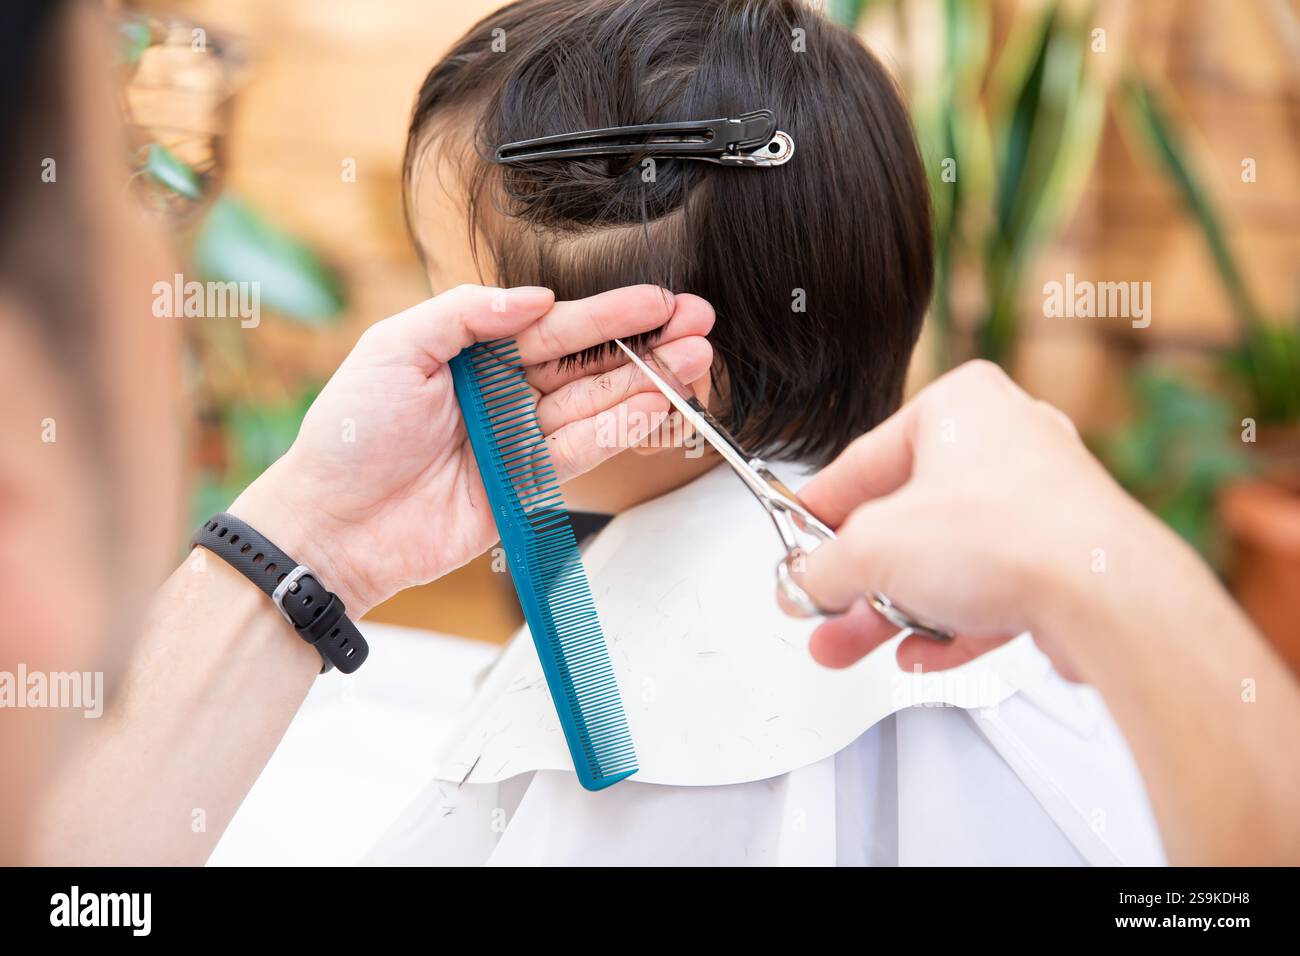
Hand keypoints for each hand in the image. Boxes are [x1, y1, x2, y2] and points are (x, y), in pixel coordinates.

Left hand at [234, 284, 713, 613]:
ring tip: (696, 361)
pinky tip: (656, 408)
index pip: (556, 326)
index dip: (610, 313)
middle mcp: (504, 395)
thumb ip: (465, 313)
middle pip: (589, 364)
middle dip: (646, 344)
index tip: (658, 300)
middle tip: (698, 325)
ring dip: (648, 385)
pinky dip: (621, 432)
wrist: (333, 524)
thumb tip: (533, 298)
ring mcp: (519, 442)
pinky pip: (582, 454)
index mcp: (474, 354)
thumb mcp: (394, 347)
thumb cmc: (350, 434)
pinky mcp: (526, 488)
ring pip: (596, 407)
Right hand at [787, 360, 1189, 682]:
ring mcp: (1040, 501)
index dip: (816, 515)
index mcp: (959, 407)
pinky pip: (990, 587)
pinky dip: (951, 620)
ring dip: (896, 607)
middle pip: (905, 519)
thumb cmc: (1011, 537)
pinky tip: (920, 651)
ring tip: (856, 642)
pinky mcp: (1063, 556)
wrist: (1108, 596)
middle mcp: (1006, 443)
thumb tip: (803, 583)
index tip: (795, 547)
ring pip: (947, 559)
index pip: (862, 463)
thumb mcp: (872, 550)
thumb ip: (822, 568)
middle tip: (824, 607)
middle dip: (857, 579)